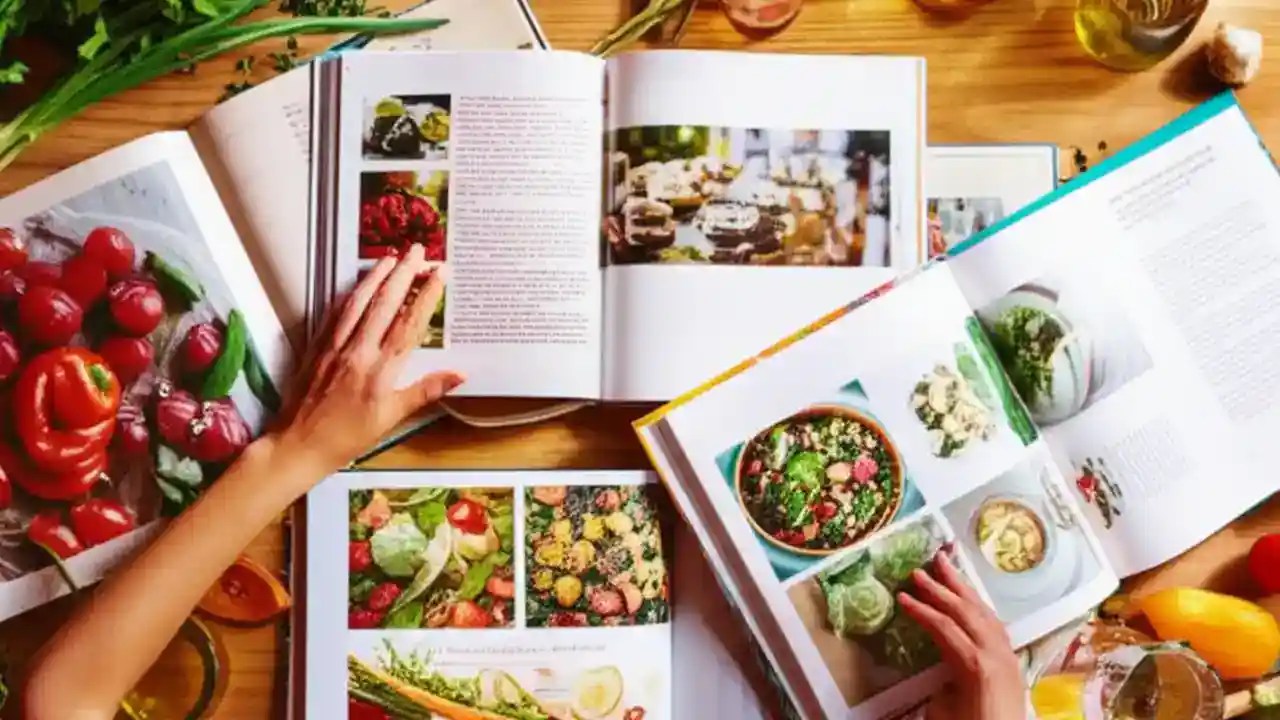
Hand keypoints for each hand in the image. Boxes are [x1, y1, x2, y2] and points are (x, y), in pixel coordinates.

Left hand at [271, 245, 463, 475]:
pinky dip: (350, 294)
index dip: (426, 295)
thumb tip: (459, 374)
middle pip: (386, 303)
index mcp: (381, 371)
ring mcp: (335, 346)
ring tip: (391, 257)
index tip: (439, 274)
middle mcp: (359, 352)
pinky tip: (358, 284)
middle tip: (419, 251)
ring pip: (359, 302)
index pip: (409, 324)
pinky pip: (335, 313)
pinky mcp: (318, 347)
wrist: (297, 445)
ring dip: (377, 276)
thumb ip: (425, 391)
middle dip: (404, 273)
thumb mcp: (391, 419)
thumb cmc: (346, 438)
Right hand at [898, 551, 1026, 719]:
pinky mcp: (1013, 662)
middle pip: (966, 611)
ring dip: (963, 589)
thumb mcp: (942, 708)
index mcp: (975, 665)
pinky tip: (969, 599)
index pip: (943, 626)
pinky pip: (995, 624)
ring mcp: (1008, 656)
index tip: (901, 596)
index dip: (921, 610)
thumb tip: (932, 656)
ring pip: (985, 612)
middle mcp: (996, 654)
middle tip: (919, 571)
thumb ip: (937, 676)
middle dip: (941, 588)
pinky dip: (979, 606)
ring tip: (946, 567)